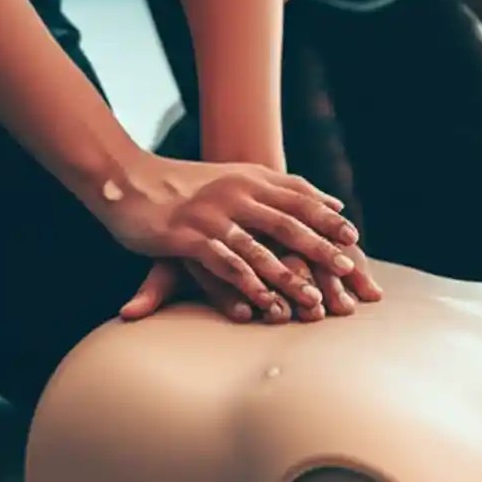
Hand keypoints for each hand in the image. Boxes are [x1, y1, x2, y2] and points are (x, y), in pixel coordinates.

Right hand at [99, 155, 360, 317]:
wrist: (127, 179)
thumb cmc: (189, 185)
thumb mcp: (238, 178)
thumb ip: (283, 190)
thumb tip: (333, 201)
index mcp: (250, 178)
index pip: (298, 197)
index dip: (326, 218)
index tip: (353, 238)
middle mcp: (236, 193)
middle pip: (288, 223)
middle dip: (320, 248)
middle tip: (347, 270)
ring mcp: (213, 214)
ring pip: (261, 249)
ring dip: (289, 276)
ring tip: (314, 300)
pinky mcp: (189, 236)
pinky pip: (225, 263)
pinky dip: (248, 284)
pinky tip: (265, 303)